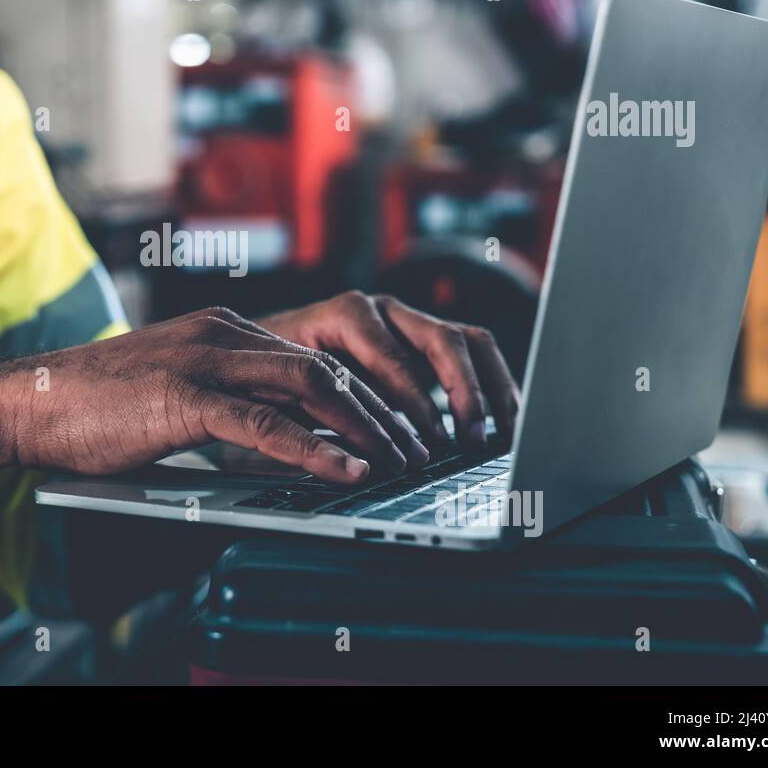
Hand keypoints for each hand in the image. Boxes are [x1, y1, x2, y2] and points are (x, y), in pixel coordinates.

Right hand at [0, 307, 427, 488]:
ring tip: (403, 465)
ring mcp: (205, 360)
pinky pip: (264, 422)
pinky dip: (314, 449)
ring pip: (312, 386)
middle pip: (332, 367)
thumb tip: (295, 446)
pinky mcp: (182, 396)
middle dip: (389, 412)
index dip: (375, 395)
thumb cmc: (100, 406)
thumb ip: (237, 406)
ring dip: (367, 430)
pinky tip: (346, 472)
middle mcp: (225, 334)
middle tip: (425, 452)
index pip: (322, 357)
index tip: (408, 431)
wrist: (29, 400)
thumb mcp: (181, 396)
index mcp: (229, 329)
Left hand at [258, 291, 520, 448]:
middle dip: (464, 393)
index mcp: (347, 314)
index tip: (434, 440)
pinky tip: (505, 421)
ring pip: (469, 341)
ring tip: (502, 434)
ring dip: (491, 388)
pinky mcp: (426, 338)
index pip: (394, 356)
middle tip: (472, 440)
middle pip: (443, 338)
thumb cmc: (272, 373)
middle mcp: (384, 309)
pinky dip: (494, 385)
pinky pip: (474, 351)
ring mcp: (409, 319)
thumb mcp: (286, 388)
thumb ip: (319, 411)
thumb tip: (359, 458)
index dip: (417, 401)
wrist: (262, 348)